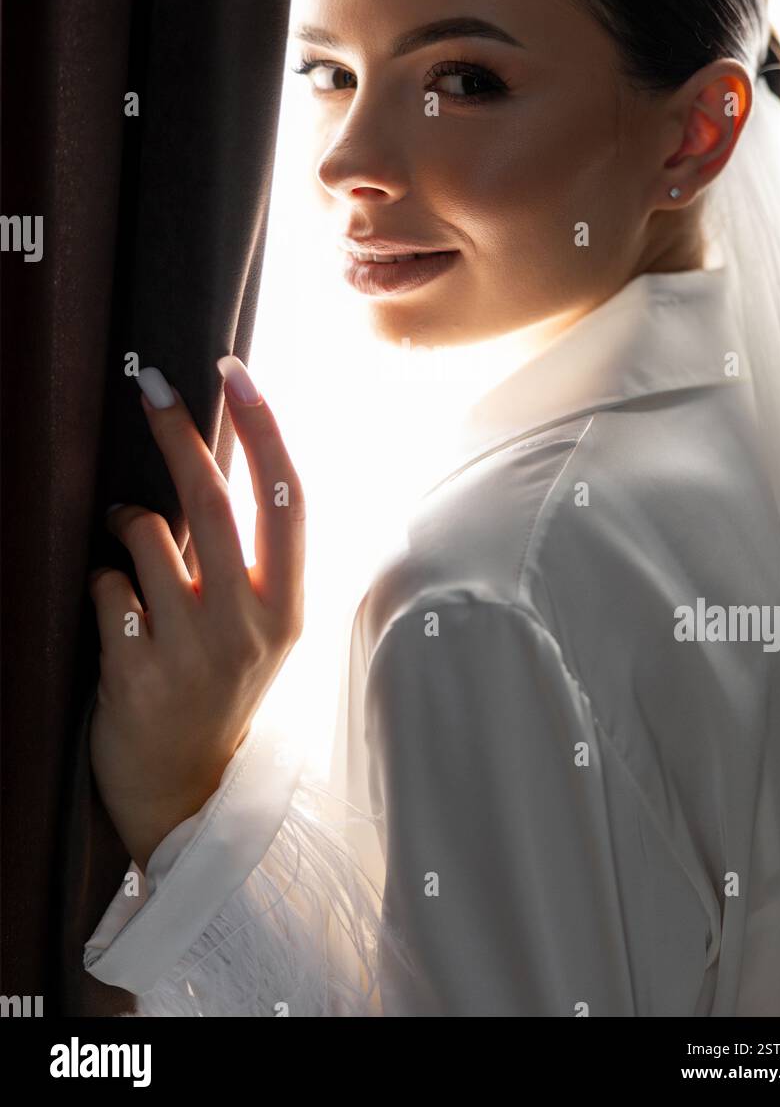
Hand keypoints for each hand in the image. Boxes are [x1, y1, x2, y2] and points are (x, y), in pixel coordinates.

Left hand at [88, 357, 304, 871]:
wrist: (186, 797)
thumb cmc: (221, 692)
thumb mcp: (260, 630)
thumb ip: (249, 559)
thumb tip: (220, 461)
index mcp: (287, 607)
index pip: (286, 500)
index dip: (262, 430)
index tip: (234, 373)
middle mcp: (247, 626)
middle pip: (212, 502)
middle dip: (178, 432)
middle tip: (149, 384)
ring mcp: (192, 651)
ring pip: (146, 538)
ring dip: (124, 521)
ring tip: (125, 537)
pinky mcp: (137, 674)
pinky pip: (105, 588)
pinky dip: (101, 579)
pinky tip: (112, 607)